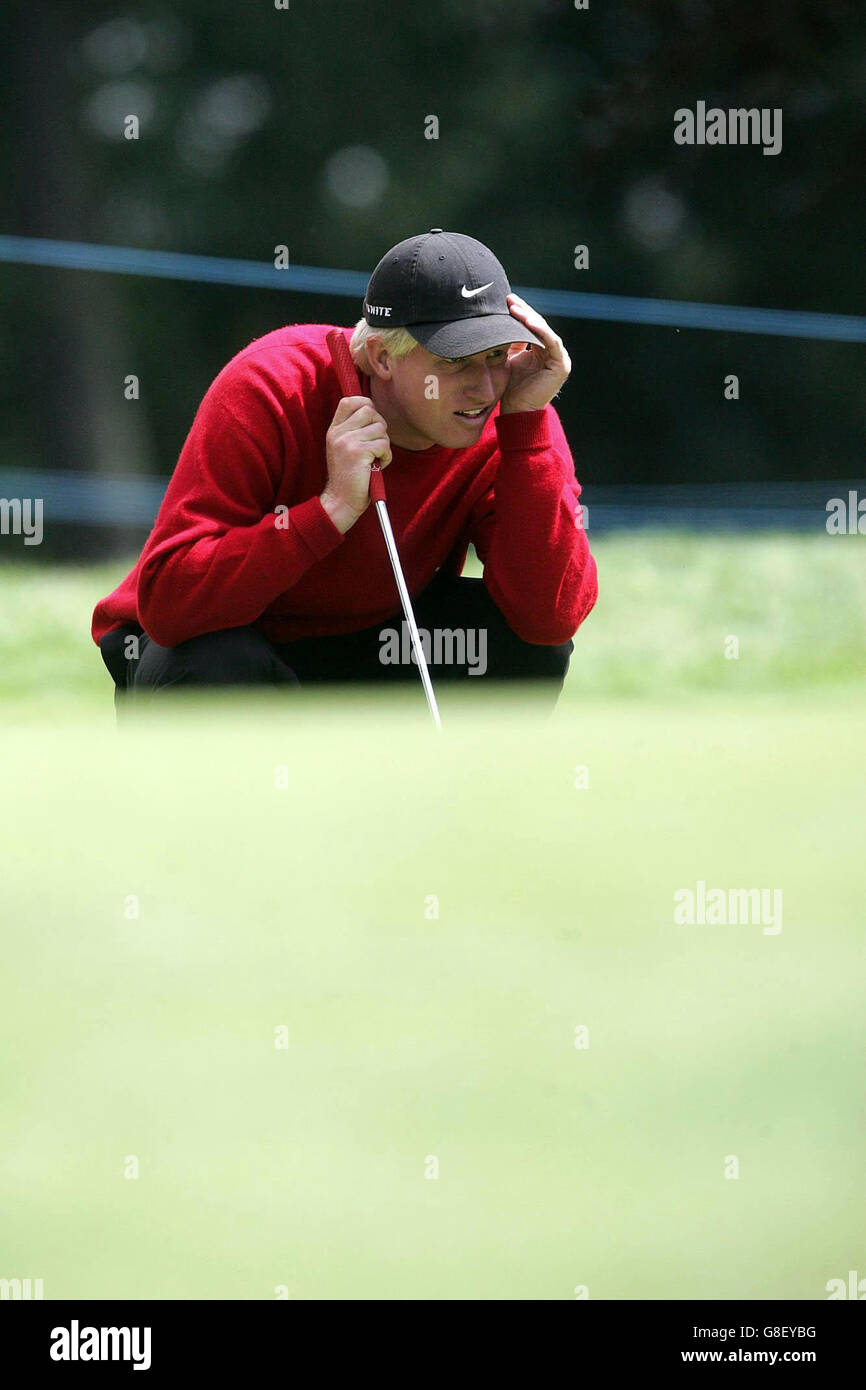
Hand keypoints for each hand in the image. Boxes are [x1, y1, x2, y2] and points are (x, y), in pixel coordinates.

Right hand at [322, 395, 391, 531]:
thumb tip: (374, 413)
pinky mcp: (358, 452)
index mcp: (334, 430)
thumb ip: (354, 430)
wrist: (341, 501)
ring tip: (376, 458)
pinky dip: (386, 457)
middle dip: (380, 426)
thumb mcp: (344, 448)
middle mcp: (338, 433)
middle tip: (377, 444)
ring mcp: (347, 441)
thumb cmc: (349, 477)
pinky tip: (378, 466)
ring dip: (384, 445)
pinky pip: (384, 445)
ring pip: (380, 428)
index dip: (366, 404)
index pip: (350, 401)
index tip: (371, 421)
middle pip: (370, 410)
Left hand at [499, 294, 570, 414]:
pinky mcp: (561, 364)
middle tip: (509, 299)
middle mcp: (553, 352)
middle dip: (524, 311)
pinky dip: (540, 330)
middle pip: (539, 325)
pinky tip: (527, 320)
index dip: (520, 312)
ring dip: (529, 318)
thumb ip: (511, 342)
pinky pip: (551, 342)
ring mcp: (560, 358)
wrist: (517, 411)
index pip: (532, 325)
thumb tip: (501, 321)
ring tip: (514, 308)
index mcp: (542, 350)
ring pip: (545, 331)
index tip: (506, 301)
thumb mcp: (509, 358)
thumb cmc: (511, 388)